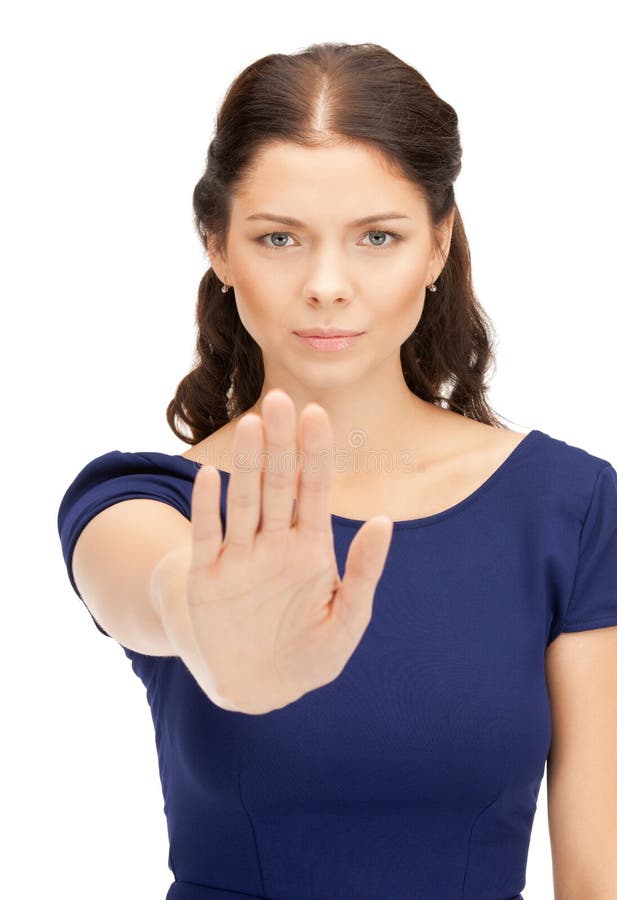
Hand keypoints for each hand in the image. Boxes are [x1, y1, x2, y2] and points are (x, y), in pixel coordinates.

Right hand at [185, 388, 393, 713]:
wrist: (259, 689)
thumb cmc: (310, 654)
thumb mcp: (348, 620)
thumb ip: (365, 574)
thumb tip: (385, 522)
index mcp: (311, 547)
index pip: (314, 489)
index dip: (315, 453)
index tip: (318, 414)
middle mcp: (274, 542)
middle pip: (279, 484)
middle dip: (281, 443)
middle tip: (280, 399)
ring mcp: (240, 557)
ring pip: (245, 501)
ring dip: (249, 464)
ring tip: (254, 425)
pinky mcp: (207, 578)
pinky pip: (207, 536)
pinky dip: (207, 508)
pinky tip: (208, 475)